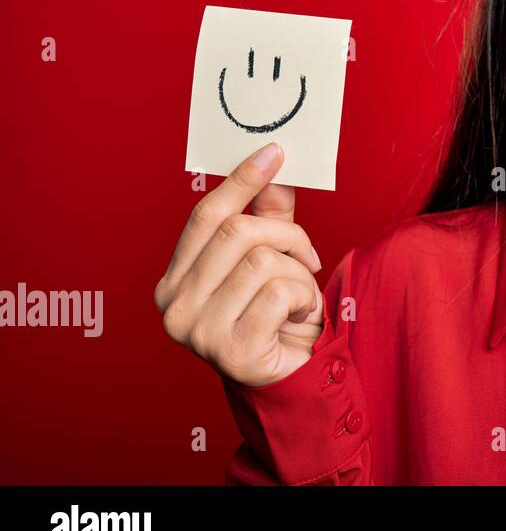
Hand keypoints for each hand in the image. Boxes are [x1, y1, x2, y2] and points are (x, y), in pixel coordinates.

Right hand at [154, 143, 324, 387]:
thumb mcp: (273, 259)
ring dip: (297, 275)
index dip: (242, 181)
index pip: (206, 216)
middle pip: (237, 232)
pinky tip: (298, 319)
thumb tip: (273, 167)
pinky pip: (278, 293)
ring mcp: (197, 332)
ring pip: (262, 261)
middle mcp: (174, 306)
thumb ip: (268, 215)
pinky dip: (301, 299)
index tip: (274, 151)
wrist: (292, 379)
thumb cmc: (277, 317)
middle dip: (287, 236)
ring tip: (298, 298)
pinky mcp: (230, 352)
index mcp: (173, 280)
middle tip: (307, 257)